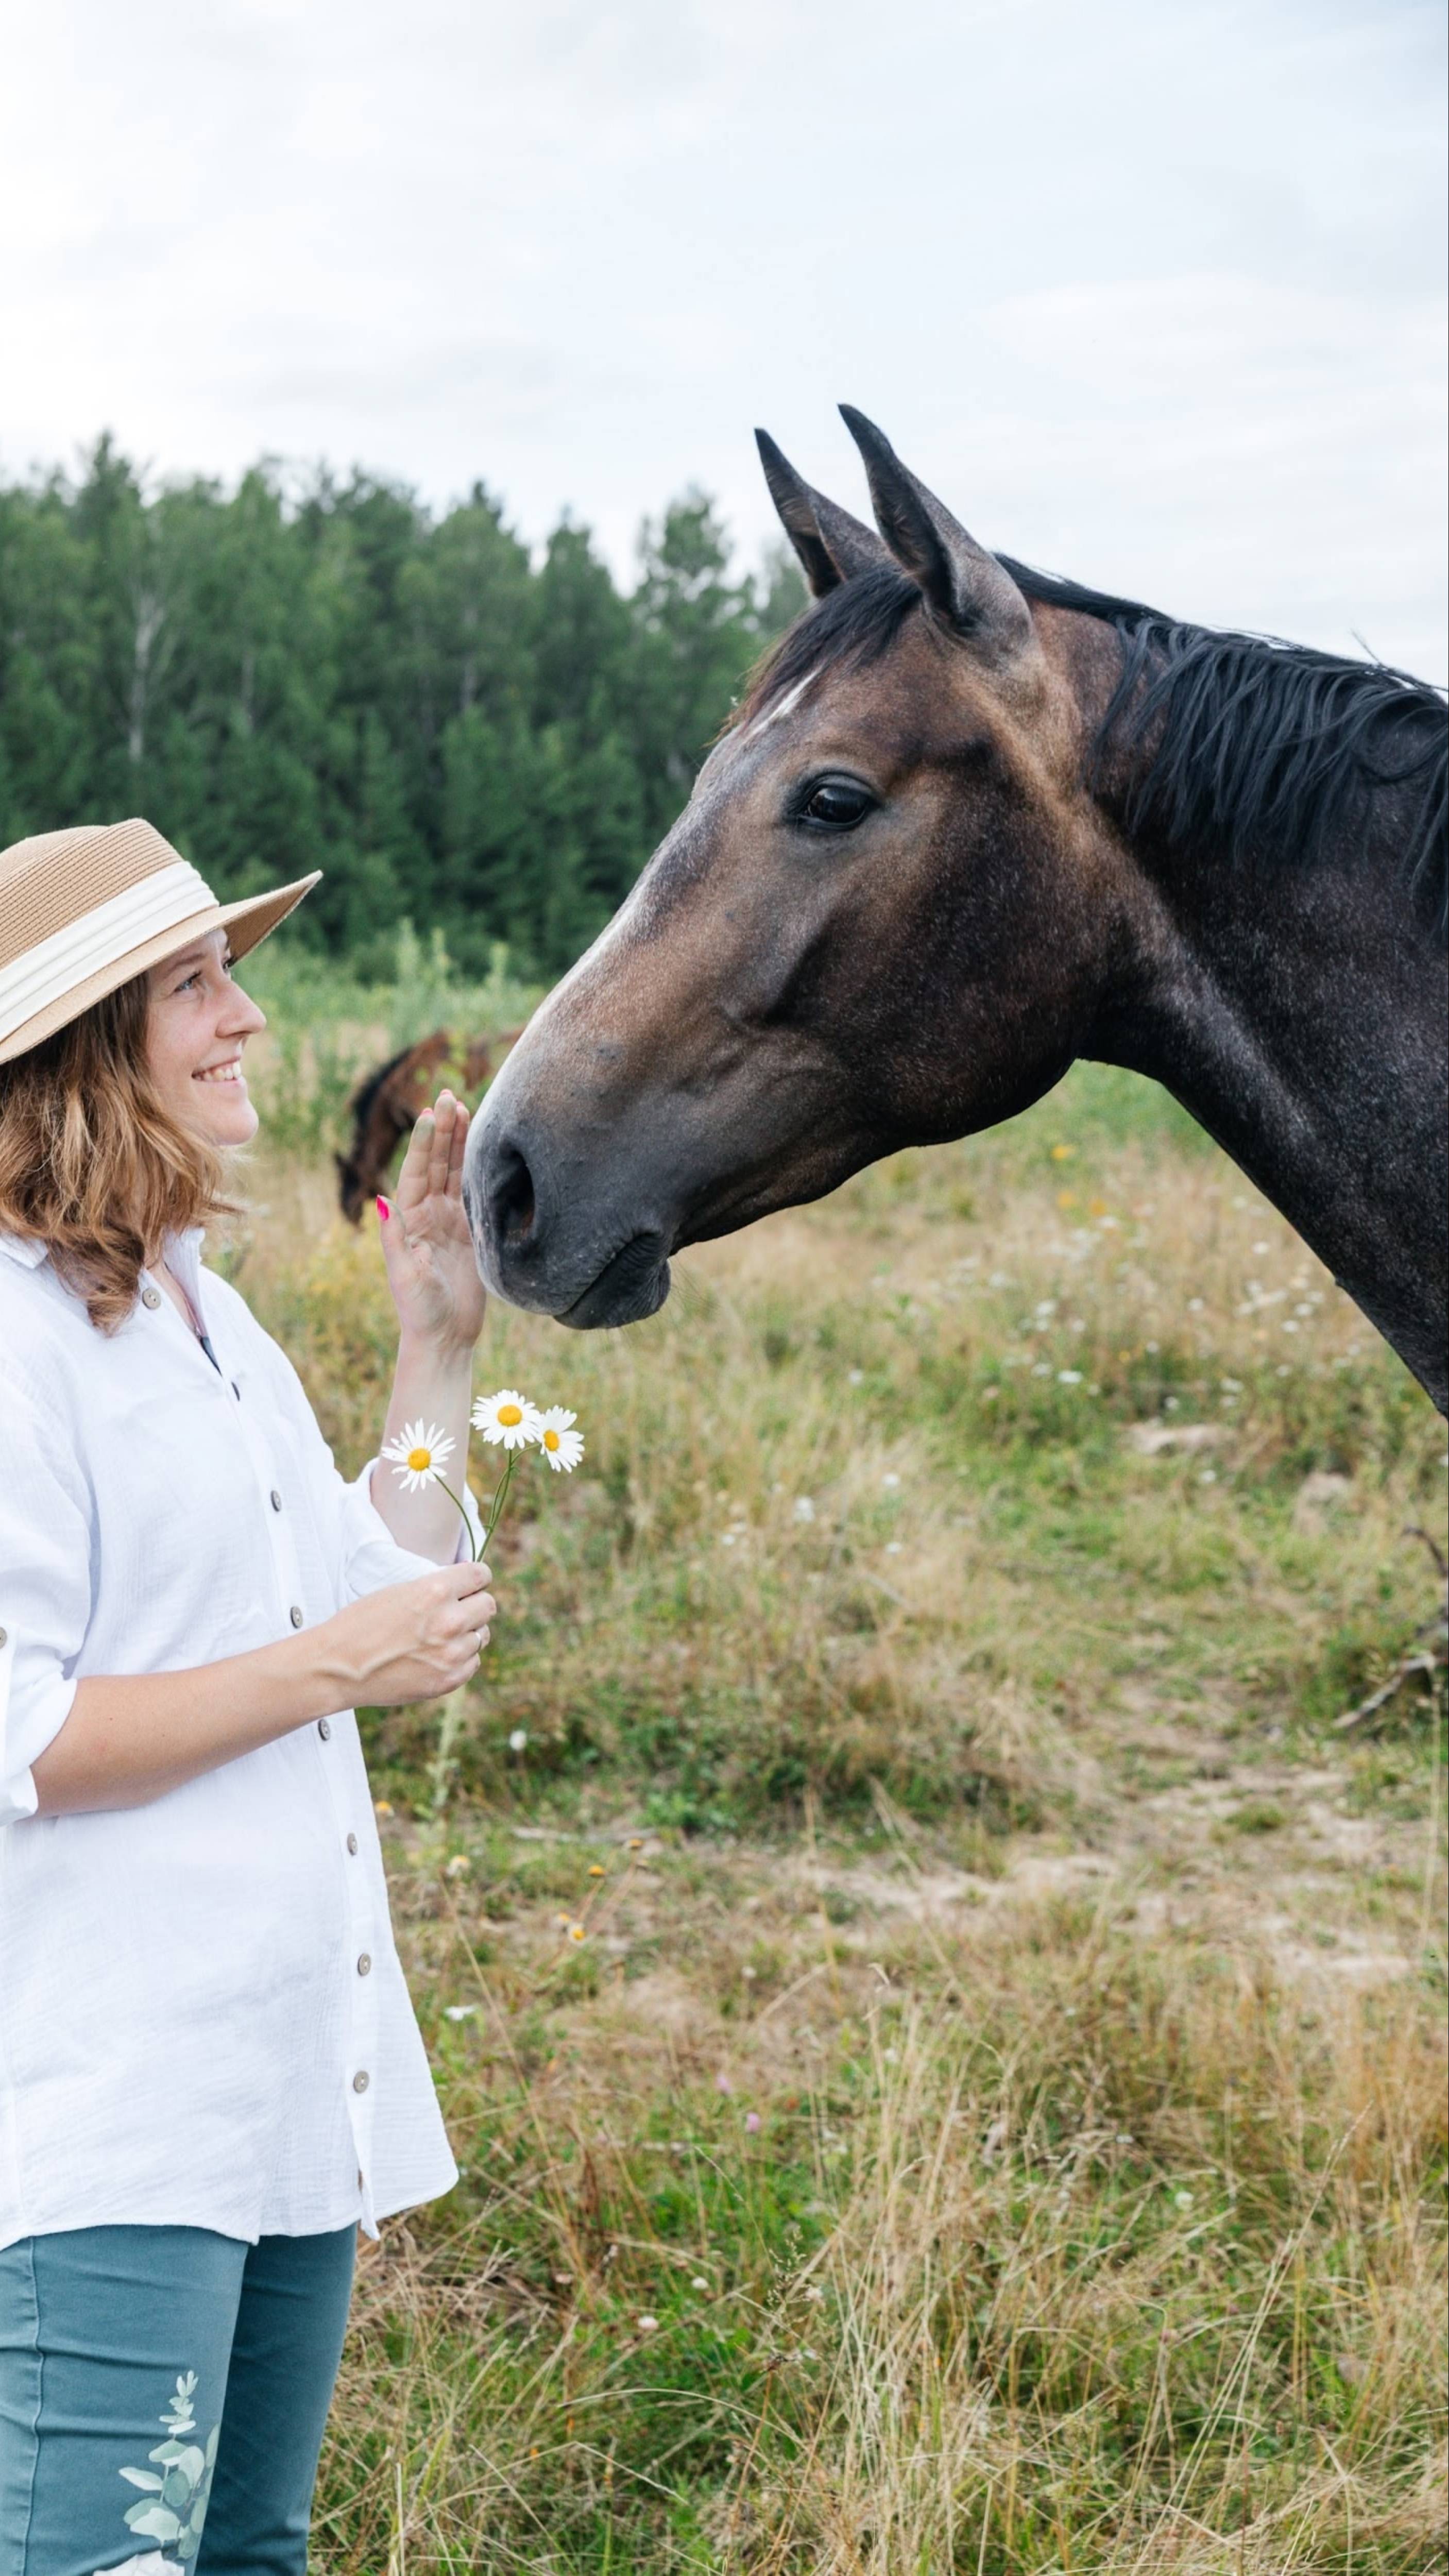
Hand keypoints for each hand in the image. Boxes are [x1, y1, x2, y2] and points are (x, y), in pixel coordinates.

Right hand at [312, 1562, 495, 1707]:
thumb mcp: (398, 1591)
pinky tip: (436, 1657)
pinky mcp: (448, 1680)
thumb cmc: (361, 1624)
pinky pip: (473, 1662)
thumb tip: (467, 1584)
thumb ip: (436, 1588)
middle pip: (488, 1605)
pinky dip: (460, 1659)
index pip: (481, 1575)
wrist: (338, 1667)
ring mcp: (451, 1654)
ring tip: (439, 1637)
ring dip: (467, 1634)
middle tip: (455, 1610)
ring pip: (482, 1635)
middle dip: (473, 1605)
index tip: (470, 1584)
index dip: (475, 1579)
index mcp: (435, 1591)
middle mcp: (450, 1621)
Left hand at [378, 1089, 486, 1352]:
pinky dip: (476, 1165)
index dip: (424, 1143)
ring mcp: (449, 1220)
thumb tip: (380, 1198)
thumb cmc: (420, 1311)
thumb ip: (394, 1238)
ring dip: (458, 1141)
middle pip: (436, 1163)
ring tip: (464, 1106)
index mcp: (410, 1220)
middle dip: (442, 1130)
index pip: (417, 1172)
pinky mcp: (469, 1231)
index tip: (431, 1114)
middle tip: (449, 1095)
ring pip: (454, 1171)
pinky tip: (483, 1143)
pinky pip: (472, 1190)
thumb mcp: (404, 1276)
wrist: (444, 1338)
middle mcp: (427, 1214)